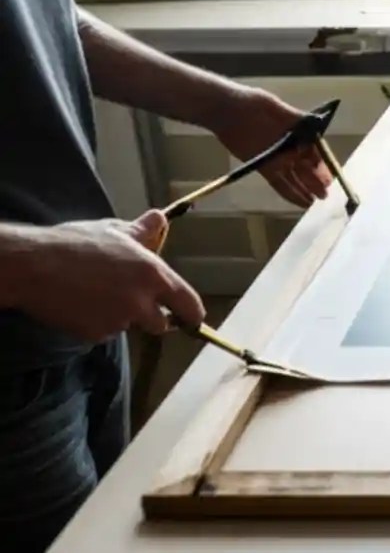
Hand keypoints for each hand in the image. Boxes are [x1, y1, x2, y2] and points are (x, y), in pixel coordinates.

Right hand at [12, 211, 205, 340]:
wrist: (34, 266)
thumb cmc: (76, 243)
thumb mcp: (114, 231)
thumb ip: (142, 231)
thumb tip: (160, 218)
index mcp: (154, 275)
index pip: (189, 305)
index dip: (192, 314)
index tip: (191, 319)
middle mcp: (142, 302)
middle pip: (162, 324)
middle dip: (152, 317)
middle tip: (132, 301)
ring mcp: (119, 321)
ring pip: (130, 326)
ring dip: (122, 317)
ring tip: (98, 293)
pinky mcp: (96, 334)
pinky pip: (104, 333)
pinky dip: (98, 323)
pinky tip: (81, 303)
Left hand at [210, 88, 332, 207]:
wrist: (223, 110)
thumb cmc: (249, 103)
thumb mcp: (274, 106)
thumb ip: (295, 117)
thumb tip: (317, 122)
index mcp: (295, 133)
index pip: (314, 151)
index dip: (322, 164)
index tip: (329, 175)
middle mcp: (289, 148)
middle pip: (306, 168)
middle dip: (316, 181)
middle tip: (325, 194)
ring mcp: (276, 159)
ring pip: (295, 178)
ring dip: (305, 190)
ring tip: (315, 202)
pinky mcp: (262, 167)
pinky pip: (279, 183)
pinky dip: (290, 193)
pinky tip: (301, 202)